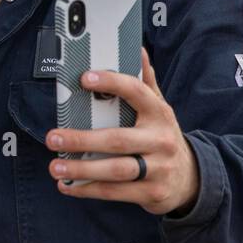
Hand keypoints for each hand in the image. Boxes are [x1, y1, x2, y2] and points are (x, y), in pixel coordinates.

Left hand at [45, 48, 200, 214]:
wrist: (190, 179)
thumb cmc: (162, 137)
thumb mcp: (159, 109)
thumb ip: (145, 83)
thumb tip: (137, 49)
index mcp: (160, 113)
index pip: (137, 92)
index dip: (112, 82)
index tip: (84, 78)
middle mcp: (160, 140)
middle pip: (117, 139)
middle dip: (82, 139)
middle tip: (52, 137)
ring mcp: (157, 168)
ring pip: (115, 170)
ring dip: (82, 169)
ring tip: (55, 166)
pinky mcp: (151, 193)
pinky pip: (115, 192)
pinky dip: (88, 189)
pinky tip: (67, 185)